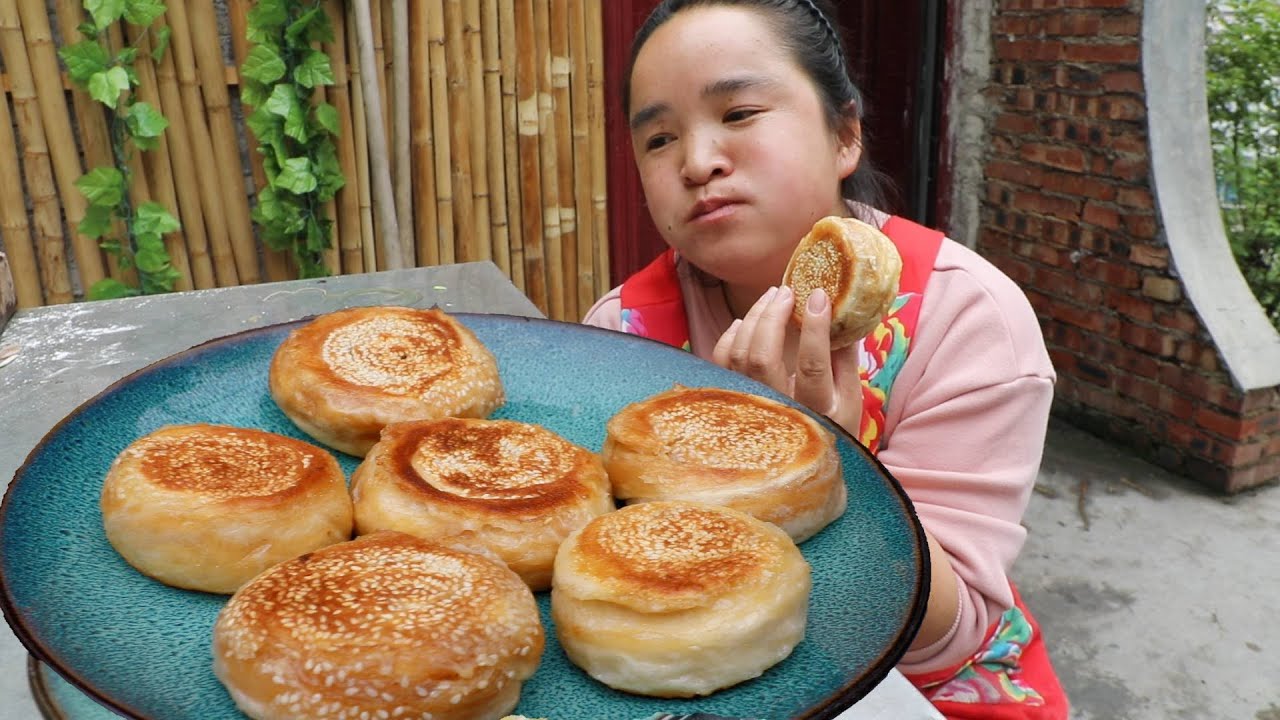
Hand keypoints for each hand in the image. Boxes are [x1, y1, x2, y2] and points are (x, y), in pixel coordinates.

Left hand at [712, 286, 862, 436]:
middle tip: (787, 290)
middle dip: (772, 316)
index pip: (811, 365)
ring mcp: (751, 407)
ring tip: (771, 297)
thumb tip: (844, 315)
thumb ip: (847, 359)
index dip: (814, 327)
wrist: (803, 464)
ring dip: (753, 319)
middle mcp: (778, 410)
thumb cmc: (833, 426)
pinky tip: (745, 321)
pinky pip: (722, 363)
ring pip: (738, 356)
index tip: (818, 295)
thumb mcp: (851, 399)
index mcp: (815, 411)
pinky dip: (732, 336)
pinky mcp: (733, 401)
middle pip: (762, 356)